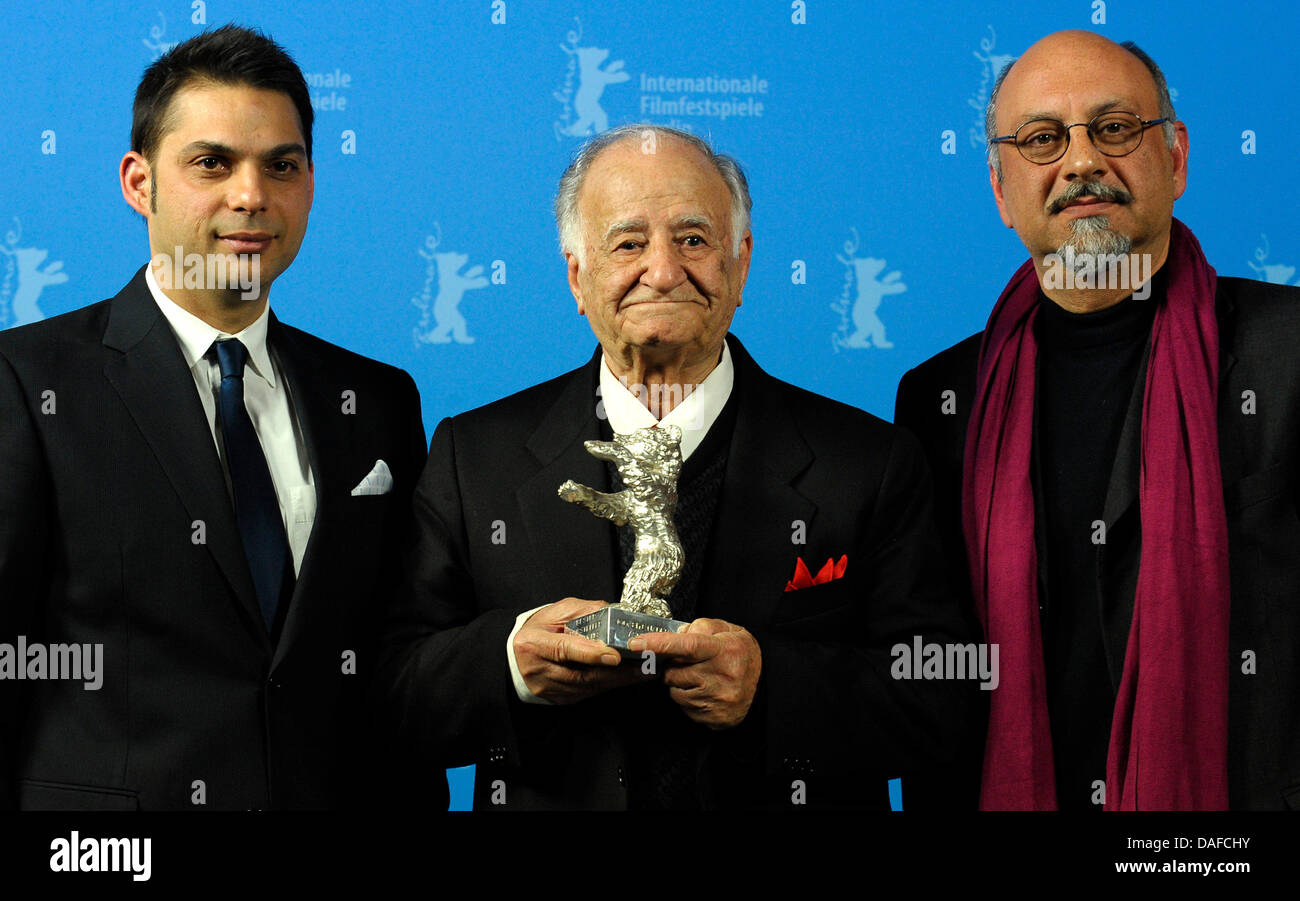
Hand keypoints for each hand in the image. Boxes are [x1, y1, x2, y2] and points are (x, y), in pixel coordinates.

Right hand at [512, 598, 646, 703]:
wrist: (516, 654)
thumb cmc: (539, 629)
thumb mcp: (557, 612)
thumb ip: (585, 612)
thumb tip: (614, 614)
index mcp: (534, 644)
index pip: (565, 650)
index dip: (591, 653)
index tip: (615, 655)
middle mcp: (538, 670)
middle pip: (581, 675)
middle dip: (617, 672)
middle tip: (644, 666)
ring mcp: (548, 689)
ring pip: (587, 688)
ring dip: (618, 681)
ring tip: (643, 672)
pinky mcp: (558, 699)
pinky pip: (587, 694)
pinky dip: (608, 686)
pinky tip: (625, 679)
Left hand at [629, 618, 761, 729]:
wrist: (765, 684)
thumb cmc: (740, 653)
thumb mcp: (726, 630)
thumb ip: (700, 627)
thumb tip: (676, 635)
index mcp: (724, 650)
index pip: (687, 646)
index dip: (659, 644)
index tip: (636, 643)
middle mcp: (722, 676)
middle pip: (674, 672)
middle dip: (674, 667)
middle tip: (690, 663)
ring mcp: (718, 700)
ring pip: (676, 691)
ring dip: (680, 684)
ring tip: (700, 677)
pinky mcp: (714, 718)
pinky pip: (684, 707)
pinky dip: (689, 698)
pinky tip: (704, 692)